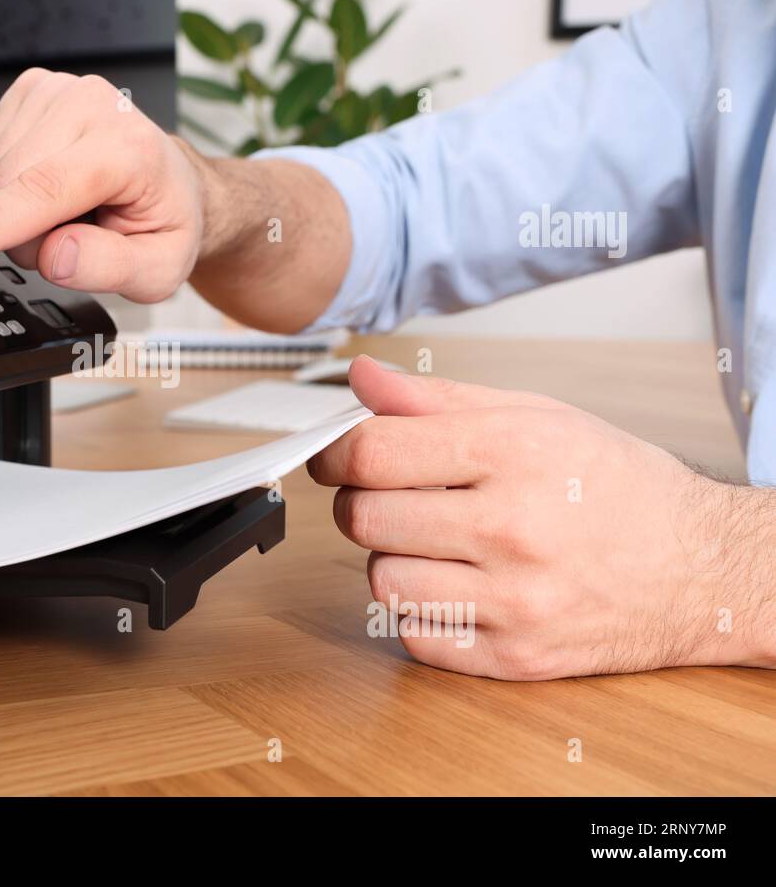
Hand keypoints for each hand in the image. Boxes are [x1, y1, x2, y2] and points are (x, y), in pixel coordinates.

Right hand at [0, 68, 206, 302]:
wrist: (171, 184)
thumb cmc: (165, 221)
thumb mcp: (158, 271)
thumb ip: (107, 268)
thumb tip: (54, 254)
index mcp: (131, 151)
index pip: (45, 189)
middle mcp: (95, 107)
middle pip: (8, 187)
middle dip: (26, 232)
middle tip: (73, 234)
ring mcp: (61, 91)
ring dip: (18, 207)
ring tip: (68, 207)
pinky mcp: (32, 89)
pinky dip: (10, 181)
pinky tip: (49, 182)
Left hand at [307, 356, 775, 678]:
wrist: (701, 569)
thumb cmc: (615, 485)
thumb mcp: (534, 416)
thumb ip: (436, 399)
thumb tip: (360, 378)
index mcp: (512, 453)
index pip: (372, 453)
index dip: (335, 453)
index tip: (336, 457)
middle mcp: (511, 528)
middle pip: (364, 519)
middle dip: (362, 505)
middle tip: (390, 499)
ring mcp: (514, 601)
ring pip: (382, 582)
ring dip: (392, 560)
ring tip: (436, 544)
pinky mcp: (515, 657)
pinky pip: (415, 636)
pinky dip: (422, 612)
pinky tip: (458, 586)